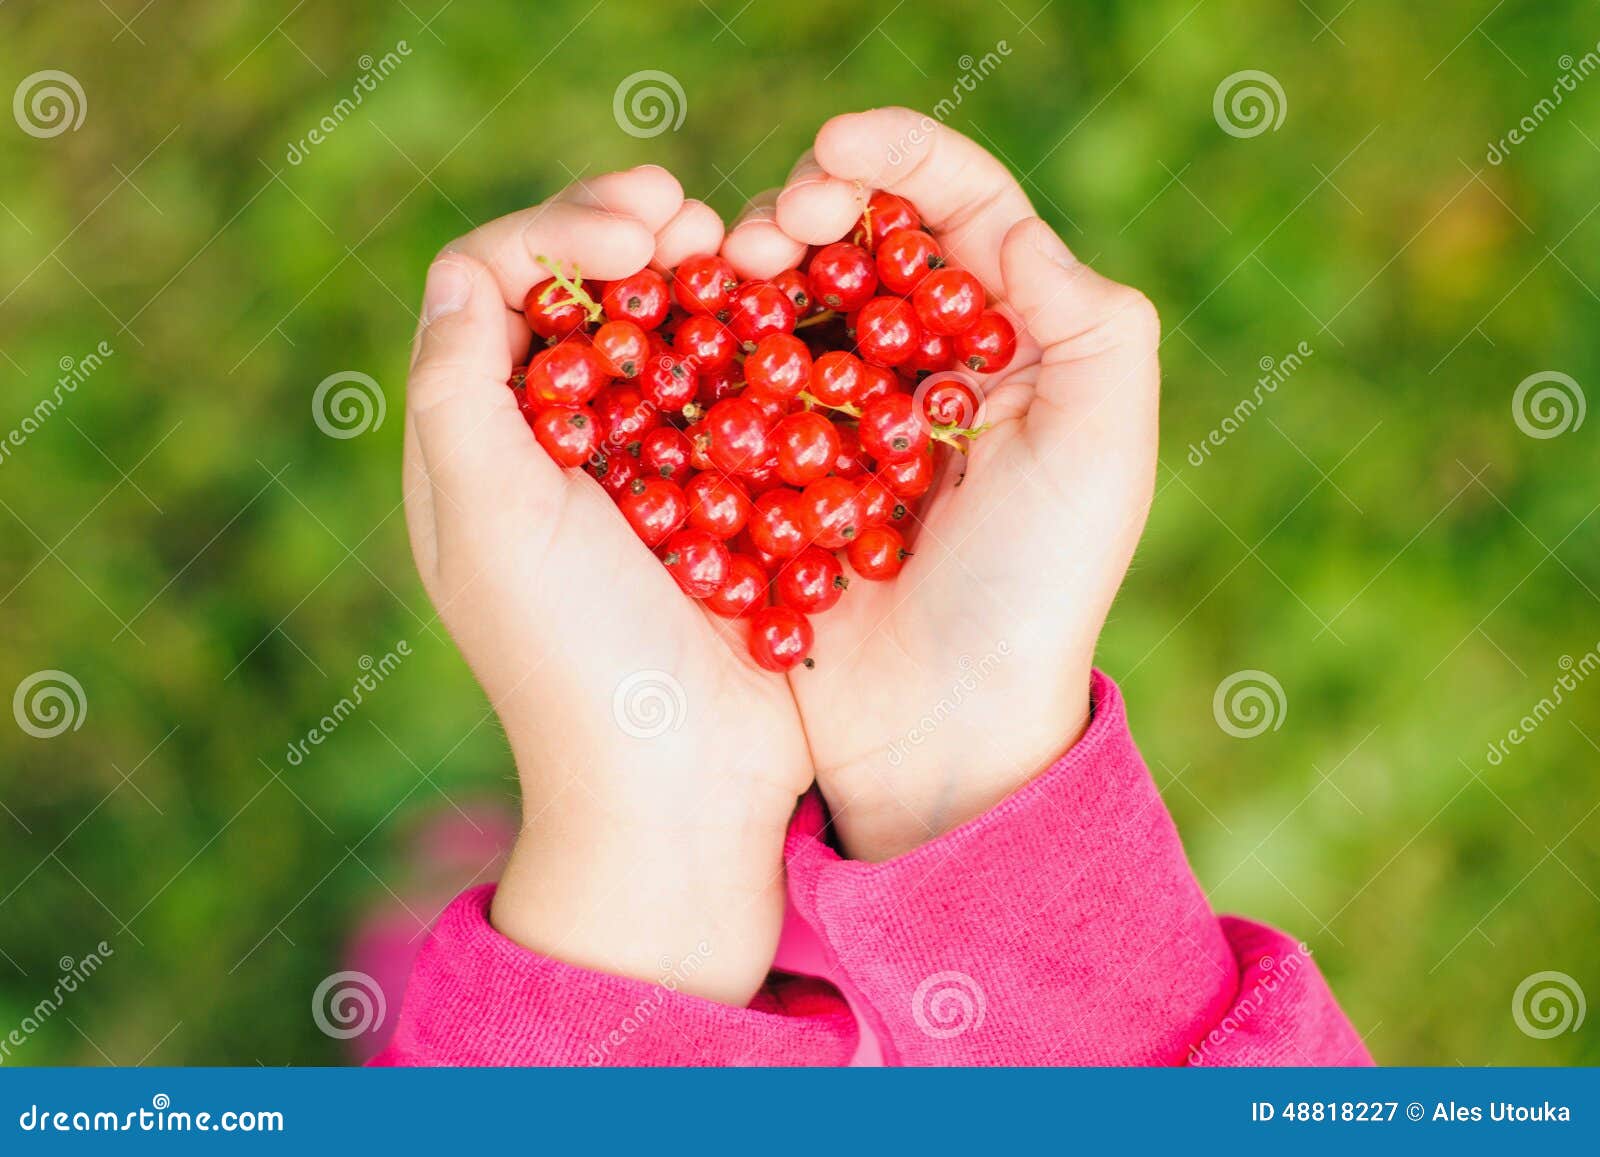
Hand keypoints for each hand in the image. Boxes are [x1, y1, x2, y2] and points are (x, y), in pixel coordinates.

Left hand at [404, 167, 812, 1002]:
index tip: (642, 230)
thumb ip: (456, 389)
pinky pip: (728, 398)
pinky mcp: (718, 503)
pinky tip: (781, 325)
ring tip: (740, 249)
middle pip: (577, 298)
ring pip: (658, 336)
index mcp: (478, 446)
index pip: (493, 288)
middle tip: (694, 217)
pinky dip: (749, 349)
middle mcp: (551, 449)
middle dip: (630, 239)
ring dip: (696, 281)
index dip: (558, 233)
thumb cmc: (571, 656)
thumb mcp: (487, 522)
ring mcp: (641, 475)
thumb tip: (470, 271)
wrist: (679, 785)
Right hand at [722, 110, 1160, 860]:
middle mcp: (924, 368)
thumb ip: (1090, 323)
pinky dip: (713, 340)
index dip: (899, 156)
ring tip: (730, 269)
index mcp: (1011, 345)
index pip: (959, 210)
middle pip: (861, 239)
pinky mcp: (775, 470)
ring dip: (754, 263)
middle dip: (810, 204)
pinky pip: (737, 380)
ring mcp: (843, 420)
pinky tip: (692, 330)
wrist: (945, 729)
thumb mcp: (1103, 453)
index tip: (835, 147)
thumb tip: (1011, 231)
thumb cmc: (1035, 589)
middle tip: (773, 227)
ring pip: (791, 298)